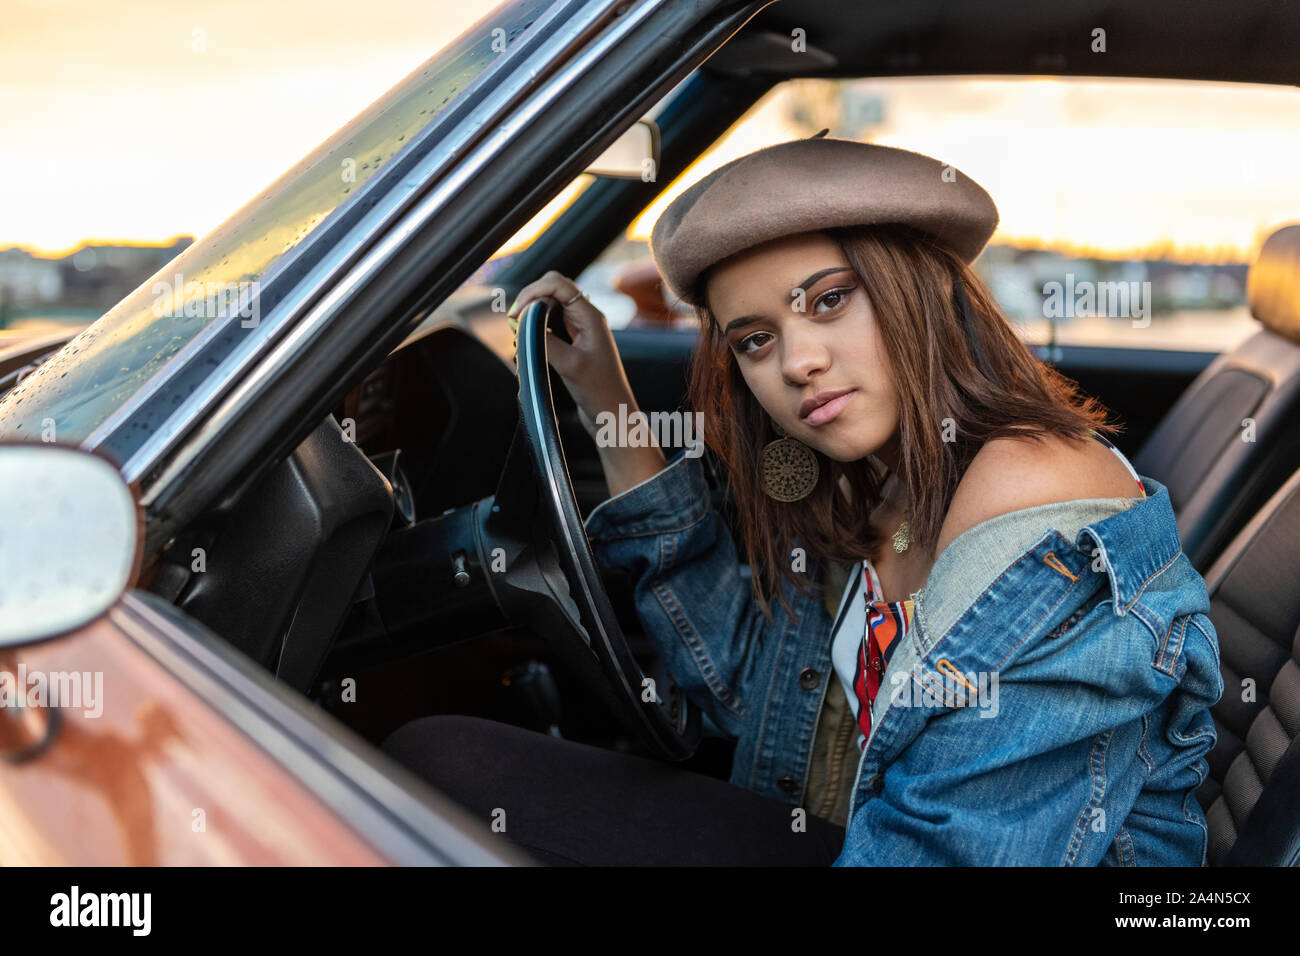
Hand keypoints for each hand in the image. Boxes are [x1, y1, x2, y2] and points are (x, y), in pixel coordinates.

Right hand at [508, 271, 637, 437]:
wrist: (612, 414)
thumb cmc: (599, 391)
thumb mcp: (570, 365)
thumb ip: (545, 342)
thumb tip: (521, 326)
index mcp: (590, 316)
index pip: (557, 284)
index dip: (533, 292)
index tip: (516, 313)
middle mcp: (586, 317)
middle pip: (552, 288)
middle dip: (530, 299)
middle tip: (514, 321)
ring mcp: (580, 329)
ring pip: (550, 304)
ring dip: (532, 312)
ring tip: (519, 330)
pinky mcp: (573, 342)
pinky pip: (551, 322)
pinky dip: (537, 325)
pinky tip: (529, 340)